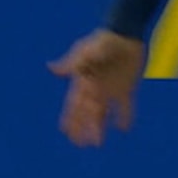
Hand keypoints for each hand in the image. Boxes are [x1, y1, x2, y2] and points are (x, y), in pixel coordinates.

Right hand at [49, 29, 146, 146]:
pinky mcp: (127, 87)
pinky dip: (125, 117)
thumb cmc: (103, 40)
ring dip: (100, 127)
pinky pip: (125, 106)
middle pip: (88, 113)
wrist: (126, 32)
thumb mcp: (85, 51)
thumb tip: (50, 67)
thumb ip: (72, 64)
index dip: (70, 118)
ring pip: (103, 113)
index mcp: (84, 81)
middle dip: (83, 128)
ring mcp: (111, 88)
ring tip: (98, 143)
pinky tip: (124, 129)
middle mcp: (96, 88)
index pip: (74, 104)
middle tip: (81, 144)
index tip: (66, 133)